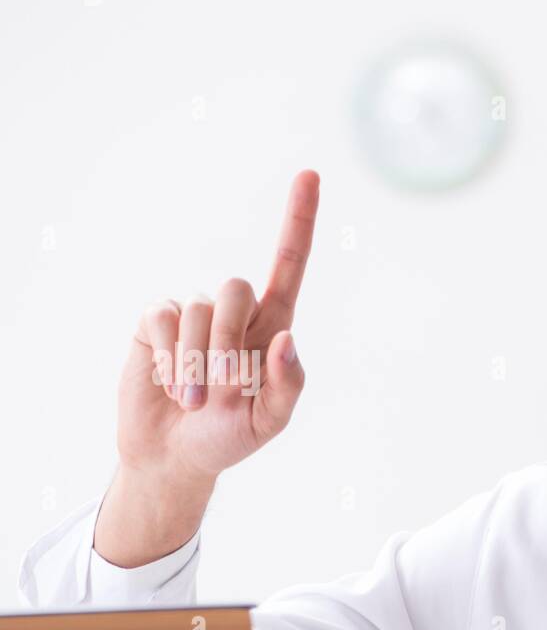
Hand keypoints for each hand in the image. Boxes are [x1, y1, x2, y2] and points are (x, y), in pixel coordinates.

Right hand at [95, 170, 318, 566]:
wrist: (175, 456)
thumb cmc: (229, 436)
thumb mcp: (269, 421)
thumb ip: (288, 384)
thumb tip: (287, 339)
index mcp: (272, 326)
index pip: (289, 263)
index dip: (298, 220)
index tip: (310, 173)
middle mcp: (234, 311)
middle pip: (237, 287)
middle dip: (230, 341)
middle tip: (224, 386)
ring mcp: (193, 313)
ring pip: (200, 309)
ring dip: (197, 362)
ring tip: (195, 399)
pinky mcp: (155, 321)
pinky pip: (163, 318)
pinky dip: (169, 356)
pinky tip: (169, 382)